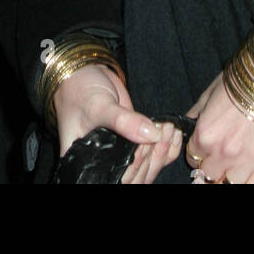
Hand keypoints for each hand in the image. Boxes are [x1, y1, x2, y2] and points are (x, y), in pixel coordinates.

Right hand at [53, 63, 183, 183]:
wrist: (83, 74)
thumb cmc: (79, 91)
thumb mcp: (98, 105)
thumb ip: (123, 121)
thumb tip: (152, 135)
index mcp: (86, 165)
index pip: (113, 178)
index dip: (132, 168)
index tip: (145, 146)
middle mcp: (103, 166)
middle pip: (133, 178)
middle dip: (151, 158)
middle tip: (162, 132)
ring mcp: (120, 157)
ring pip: (146, 170)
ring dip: (161, 152)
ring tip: (169, 128)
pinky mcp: (133, 146)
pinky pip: (152, 157)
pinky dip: (167, 149)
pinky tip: (174, 133)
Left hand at [185, 29, 253, 184]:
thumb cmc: (241, 80)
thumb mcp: (210, 93)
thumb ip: (195, 114)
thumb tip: (186, 125)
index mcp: (205, 135)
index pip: (193, 158)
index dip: (199, 152)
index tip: (206, 148)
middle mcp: (223, 153)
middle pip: (209, 175)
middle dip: (212, 165)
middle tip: (221, 154)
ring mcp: (247, 163)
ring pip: (228, 185)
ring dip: (229, 175)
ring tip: (235, 164)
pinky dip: (248, 183)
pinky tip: (247, 174)